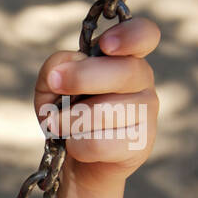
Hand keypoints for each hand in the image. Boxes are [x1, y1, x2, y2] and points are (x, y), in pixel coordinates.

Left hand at [34, 17, 159, 191]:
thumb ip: (55, 68)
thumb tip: (67, 64)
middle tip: (55, 84)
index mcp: (124, 58)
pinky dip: (76, 145)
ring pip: (107, 111)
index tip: (105, 45)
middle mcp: (142, 81)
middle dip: (82, 77)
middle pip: (124, 71)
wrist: (74, 162)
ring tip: (56, 125)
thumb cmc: (67, 115)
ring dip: (69, 119)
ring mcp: (146, 113)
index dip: (130, 36)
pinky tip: (74, 145)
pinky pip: (100, 143)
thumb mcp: (50, 88)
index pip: (144, 35)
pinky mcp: (140, 145)